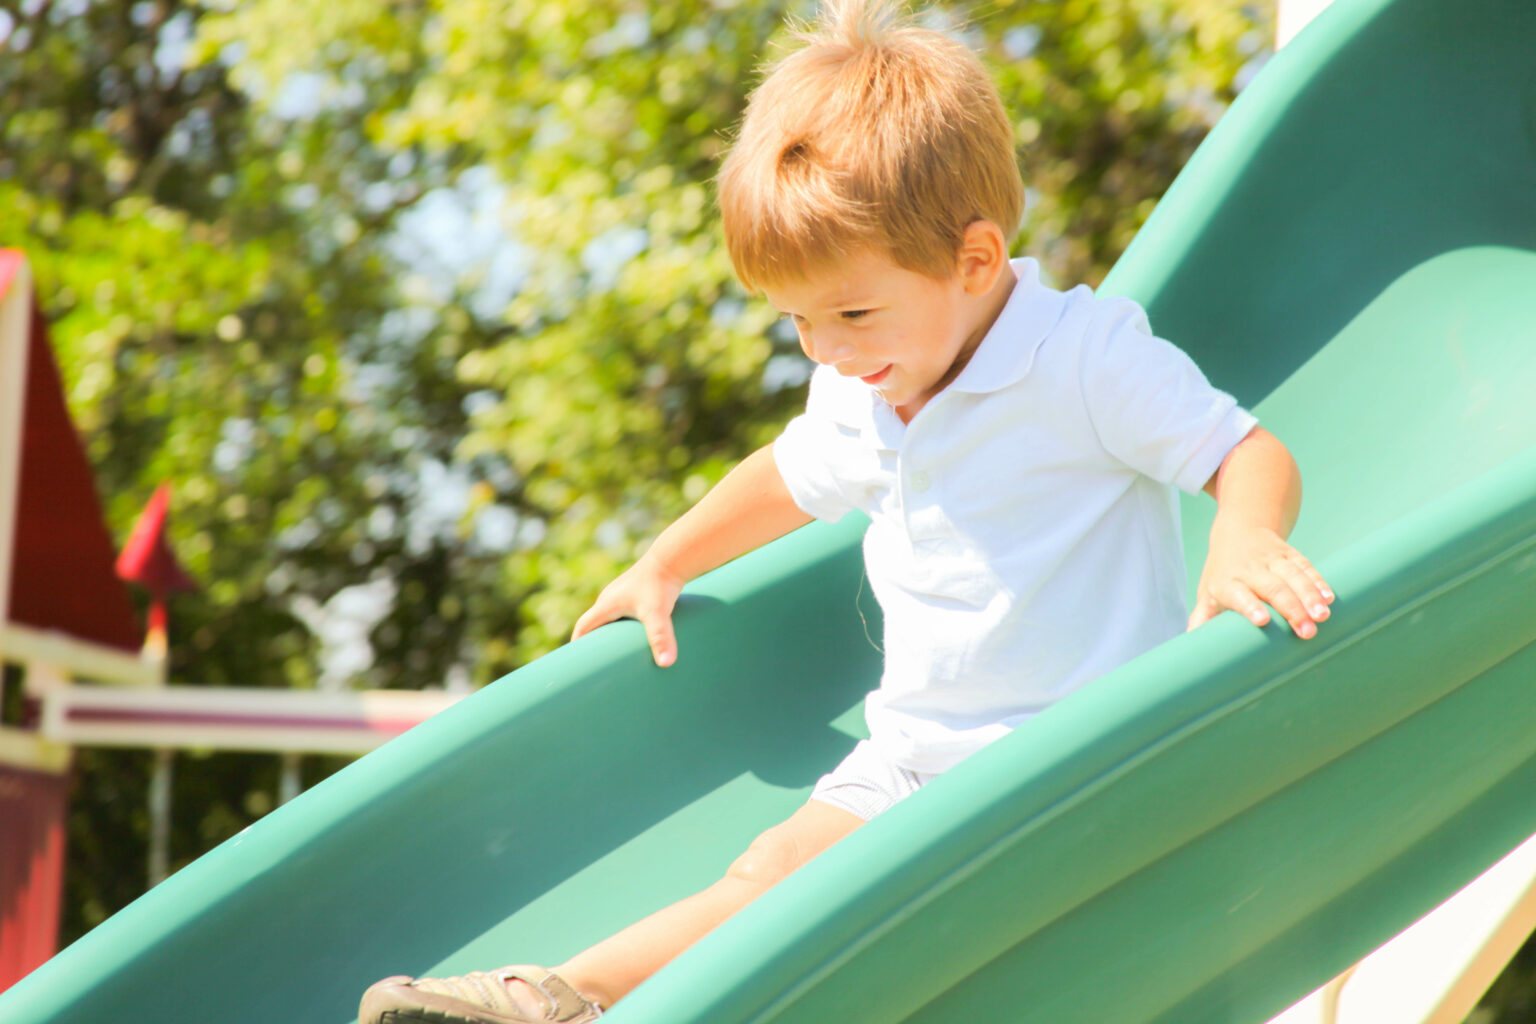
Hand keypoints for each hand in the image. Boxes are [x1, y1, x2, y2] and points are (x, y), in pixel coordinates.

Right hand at [571, 555, 684, 666]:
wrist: (672, 559)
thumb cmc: (661, 585)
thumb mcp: (658, 613)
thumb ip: (660, 638)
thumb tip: (666, 664)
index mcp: (607, 604)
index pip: (583, 626)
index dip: (579, 643)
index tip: (577, 660)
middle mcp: (610, 597)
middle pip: (594, 622)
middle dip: (592, 641)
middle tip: (595, 663)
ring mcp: (622, 593)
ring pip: (608, 616)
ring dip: (607, 632)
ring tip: (614, 652)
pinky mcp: (635, 591)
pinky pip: (622, 611)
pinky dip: (621, 624)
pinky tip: (632, 633)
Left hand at [1188, 520, 1334, 638]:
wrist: (1239, 529)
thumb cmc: (1222, 572)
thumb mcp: (1208, 591)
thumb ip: (1202, 617)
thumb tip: (1189, 643)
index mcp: (1228, 582)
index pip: (1239, 595)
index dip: (1250, 606)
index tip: (1262, 620)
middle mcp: (1251, 570)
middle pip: (1273, 589)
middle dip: (1291, 609)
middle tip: (1306, 631)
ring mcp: (1272, 560)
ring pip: (1293, 577)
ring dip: (1310, 596)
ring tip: (1323, 616)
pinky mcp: (1290, 555)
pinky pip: (1306, 567)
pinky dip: (1318, 581)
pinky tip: (1329, 597)